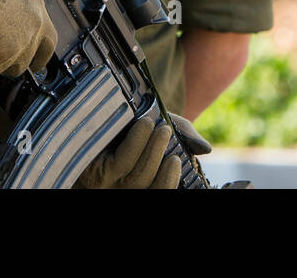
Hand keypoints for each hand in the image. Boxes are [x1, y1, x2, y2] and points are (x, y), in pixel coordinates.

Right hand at [0, 0, 56, 76]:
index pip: (48, 33)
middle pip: (38, 55)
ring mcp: (21, 44)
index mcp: (35, 3)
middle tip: (11, 63)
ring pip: (13, 66)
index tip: (35, 54)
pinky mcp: (3, 59)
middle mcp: (35, 25)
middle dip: (27, 62)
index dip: (39, 45)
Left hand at [73, 113, 208, 188]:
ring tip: (156, 126)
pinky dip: (135, 142)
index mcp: (142, 182)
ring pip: (135, 177)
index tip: (176, 160)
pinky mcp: (91, 168)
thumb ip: (184, 136)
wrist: (103, 105)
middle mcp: (124, 188)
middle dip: (158, 157)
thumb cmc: (133, 122)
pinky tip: (144, 124)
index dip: (168, 182)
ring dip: (150, 149)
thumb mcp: (160, 129)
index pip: (159, 191)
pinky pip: (119, 162)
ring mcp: (106, 182)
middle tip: (165, 130)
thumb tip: (205, 149)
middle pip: (147, 185)